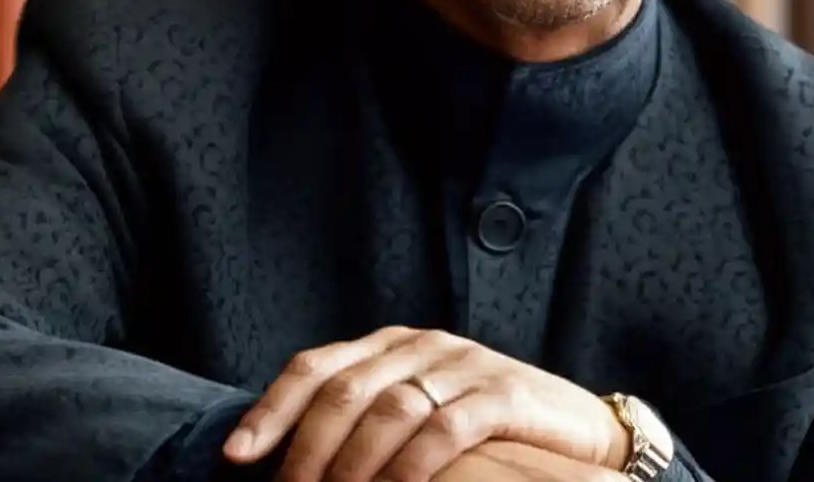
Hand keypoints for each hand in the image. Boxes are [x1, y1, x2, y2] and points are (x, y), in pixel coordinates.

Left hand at [220, 325, 630, 481]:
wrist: (577, 426)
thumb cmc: (485, 428)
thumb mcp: (419, 412)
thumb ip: (366, 420)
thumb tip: (288, 463)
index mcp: (391, 346)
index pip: (316, 367)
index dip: (272, 409)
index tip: (236, 456)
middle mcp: (422, 347)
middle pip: (344, 390)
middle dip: (304, 449)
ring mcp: (464, 366)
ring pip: (388, 410)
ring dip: (350, 466)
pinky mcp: (504, 395)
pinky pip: (444, 430)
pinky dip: (408, 467)